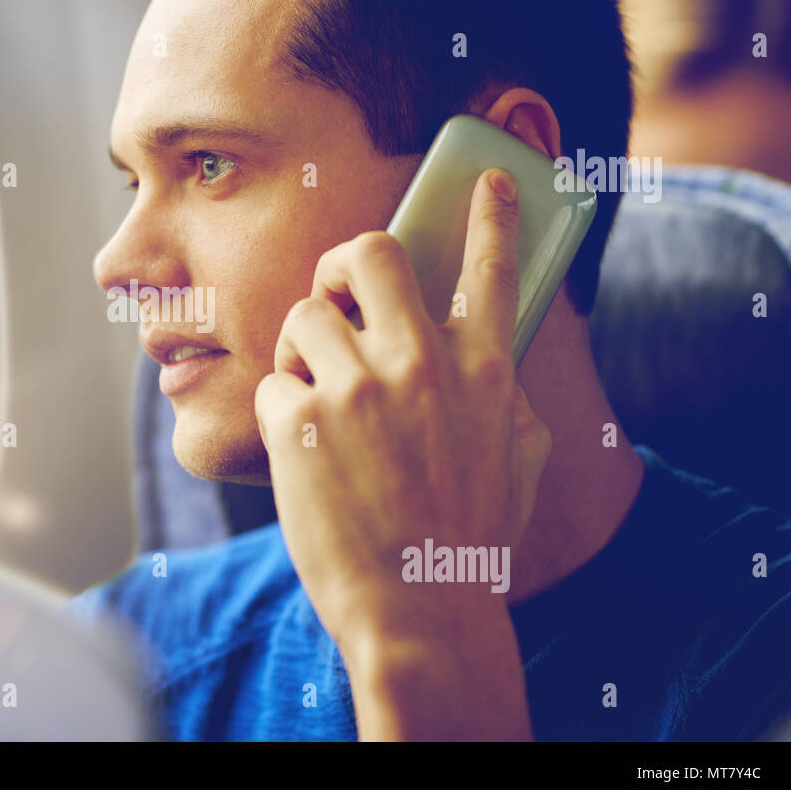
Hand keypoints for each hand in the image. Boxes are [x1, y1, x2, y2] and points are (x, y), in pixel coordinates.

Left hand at [253, 168, 550, 737]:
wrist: (422, 610)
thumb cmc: (469, 540)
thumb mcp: (515, 457)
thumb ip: (503, 395)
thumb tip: (494, 362)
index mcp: (485, 370)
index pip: (491, 269)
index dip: (490, 215)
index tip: (485, 178)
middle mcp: (422, 363)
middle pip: (368, 252)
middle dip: (339, 265)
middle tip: (331, 296)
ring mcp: (359, 389)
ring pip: (304, 314)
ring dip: (301, 350)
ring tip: (314, 395)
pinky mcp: (302, 421)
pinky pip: (275, 383)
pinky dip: (283, 414)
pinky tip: (304, 455)